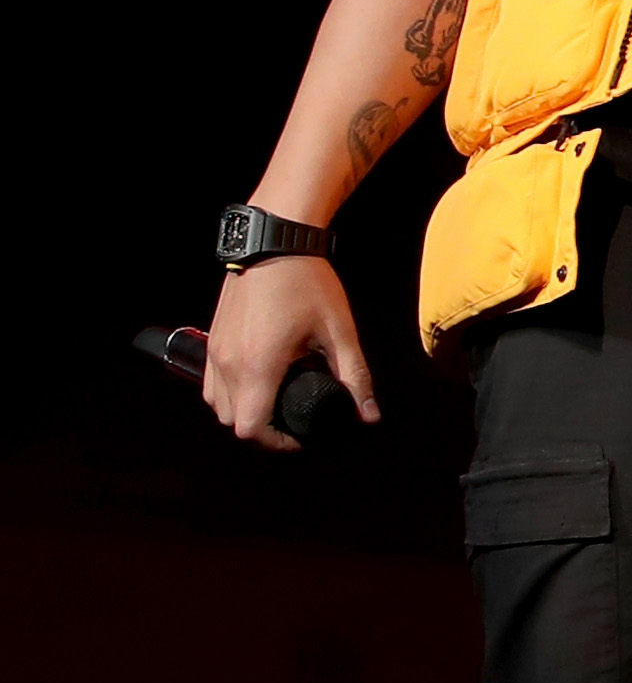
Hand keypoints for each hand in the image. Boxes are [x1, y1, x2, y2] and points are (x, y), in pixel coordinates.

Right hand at [204, 256, 377, 452]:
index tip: (301, 433)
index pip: (250, 428)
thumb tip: (368, 414)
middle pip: (233, 421)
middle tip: (294, 418)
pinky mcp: (212, 337)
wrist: (275, 241)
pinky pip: (211, 383)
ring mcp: (214, 351)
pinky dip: (231, 392)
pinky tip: (259, 379)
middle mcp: (228, 363)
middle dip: (263, 427)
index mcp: (258, 366)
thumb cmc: (307, 281)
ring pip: (217, 404)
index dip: (276, 441)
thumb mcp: (339, 330)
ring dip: (245, 410)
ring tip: (278, 400)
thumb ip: (354, 375)